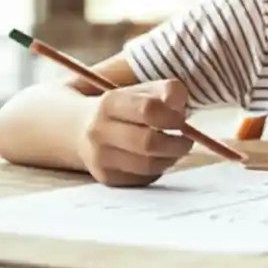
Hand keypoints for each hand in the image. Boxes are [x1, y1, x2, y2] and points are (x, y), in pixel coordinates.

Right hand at [77, 80, 193, 186]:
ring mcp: (100, 158)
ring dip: (170, 158)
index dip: (172, 116)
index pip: (148, 110)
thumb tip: (178, 107)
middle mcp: (99, 132)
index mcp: (110, 103)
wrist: (80, 129)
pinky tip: (159, 158)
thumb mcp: (143, 89)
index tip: (182, 120)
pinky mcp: (107, 178)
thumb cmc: (124, 107)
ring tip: (176, 149)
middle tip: (187, 141)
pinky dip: (158, 168)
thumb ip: (168, 91)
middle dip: (176, 144)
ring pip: (148, 165)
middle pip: (148, 143)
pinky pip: (143, 178)